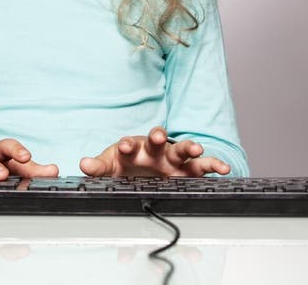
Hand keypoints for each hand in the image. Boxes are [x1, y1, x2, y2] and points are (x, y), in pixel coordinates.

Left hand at [79, 126, 230, 176]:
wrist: (143, 171)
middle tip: (159, 136)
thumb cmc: (126, 165)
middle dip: (159, 136)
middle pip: (157, 139)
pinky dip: (214, 165)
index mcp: (133, 149)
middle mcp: (154, 150)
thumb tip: (83, 164)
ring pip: (182, 149)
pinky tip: (224, 169)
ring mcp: (172, 158)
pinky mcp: (187, 169)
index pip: (129, 143)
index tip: (124, 146)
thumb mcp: (109, 167)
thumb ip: (98, 167)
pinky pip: (203, 165)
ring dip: (189, 146)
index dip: (127, 144)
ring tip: (198, 148)